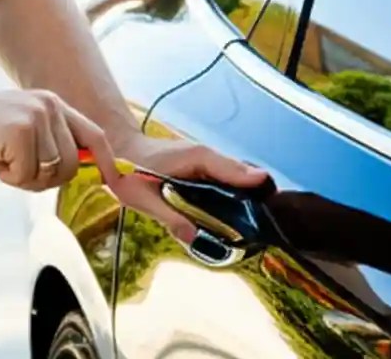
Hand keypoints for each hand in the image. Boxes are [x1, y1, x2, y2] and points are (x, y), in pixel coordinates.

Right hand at [0, 89, 121, 191]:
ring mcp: (35, 117)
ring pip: (49, 173)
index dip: (106, 162)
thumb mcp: (19, 129)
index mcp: (51, 103)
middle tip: (14, 171)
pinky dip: (7, 177)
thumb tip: (79, 167)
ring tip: (0, 160)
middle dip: (45, 179)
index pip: (93, 135)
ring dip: (23, 178)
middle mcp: (49, 106)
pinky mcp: (20, 132)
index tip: (114, 181)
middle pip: (71, 164)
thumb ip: (48, 142)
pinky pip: (26, 175)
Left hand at [108, 132, 269, 243]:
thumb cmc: (128, 173)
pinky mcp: (202, 167)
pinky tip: (234, 215)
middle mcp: (207, 155)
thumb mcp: (144, 199)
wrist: (116, 153)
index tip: (274, 204)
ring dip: (246, 197)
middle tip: (266, 224)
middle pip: (244, 174)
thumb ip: (172, 218)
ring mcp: (205, 159)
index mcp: (199, 157)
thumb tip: (196, 238)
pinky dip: (233, 195)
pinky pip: (225, 179)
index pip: (238, 171)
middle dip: (256, 197)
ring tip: (256, 223)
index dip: (257, 187)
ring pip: (236, 177)